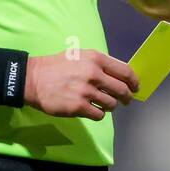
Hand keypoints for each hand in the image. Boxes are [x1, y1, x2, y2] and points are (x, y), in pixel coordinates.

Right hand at [24, 49, 139, 121]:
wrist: (34, 79)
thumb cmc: (57, 66)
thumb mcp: (80, 56)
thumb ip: (100, 64)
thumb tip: (120, 75)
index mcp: (96, 59)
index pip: (125, 72)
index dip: (134, 81)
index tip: (136, 87)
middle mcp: (94, 74)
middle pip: (121, 90)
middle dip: (127, 97)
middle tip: (125, 100)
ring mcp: (86, 91)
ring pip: (112, 104)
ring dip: (110, 106)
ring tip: (103, 103)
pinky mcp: (79, 107)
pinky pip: (99, 114)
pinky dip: (98, 114)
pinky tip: (92, 110)